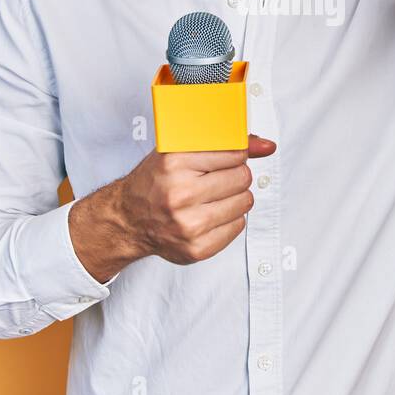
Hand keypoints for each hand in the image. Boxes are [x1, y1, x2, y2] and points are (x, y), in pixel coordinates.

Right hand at [104, 134, 276, 268]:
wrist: (128, 219)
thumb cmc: (156, 183)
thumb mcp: (180, 153)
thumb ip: (224, 145)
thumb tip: (266, 146)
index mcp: (174, 163)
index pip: (233, 153)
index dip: (236, 154)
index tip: (229, 158)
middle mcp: (180, 194)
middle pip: (242, 177)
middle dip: (236, 176)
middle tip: (218, 178)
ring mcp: (188, 224)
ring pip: (244, 202)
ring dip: (236, 198)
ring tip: (215, 196)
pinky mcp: (197, 248)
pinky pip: (238, 227)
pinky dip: (230, 219)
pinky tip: (211, 214)